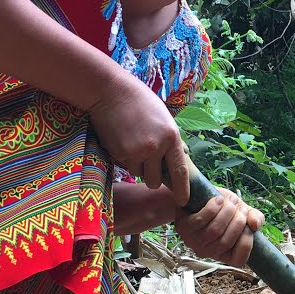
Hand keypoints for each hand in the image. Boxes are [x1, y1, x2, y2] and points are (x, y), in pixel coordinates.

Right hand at [88, 75, 190, 206]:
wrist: (111, 92)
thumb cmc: (140, 103)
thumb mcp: (164, 119)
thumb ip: (171, 141)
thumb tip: (180, 159)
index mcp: (171, 137)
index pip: (179, 171)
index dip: (182, 189)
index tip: (183, 201)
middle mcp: (155, 147)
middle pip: (156, 180)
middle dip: (153, 178)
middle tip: (149, 163)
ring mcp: (136, 152)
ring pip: (139, 174)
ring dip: (138, 166)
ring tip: (134, 143)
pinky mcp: (119, 154)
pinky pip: (125, 166)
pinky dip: (125, 159)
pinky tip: (124, 141)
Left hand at [174, 187, 264, 267]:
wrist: (200, 195)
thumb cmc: (223, 208)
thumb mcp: (243, 212)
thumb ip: (255, 218)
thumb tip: (255, 225)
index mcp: (223, 254)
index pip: (238, 260)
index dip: (246, 242)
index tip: (248, 226)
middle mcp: (207, 252)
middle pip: (226, 241)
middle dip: (238, 221)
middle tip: (241, 207)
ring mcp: (193, 242)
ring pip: (214, 230)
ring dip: (227, 212)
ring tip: (232, 201)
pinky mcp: (183, 227)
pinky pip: (200, 220)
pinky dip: (213, 208)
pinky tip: (218, 200)